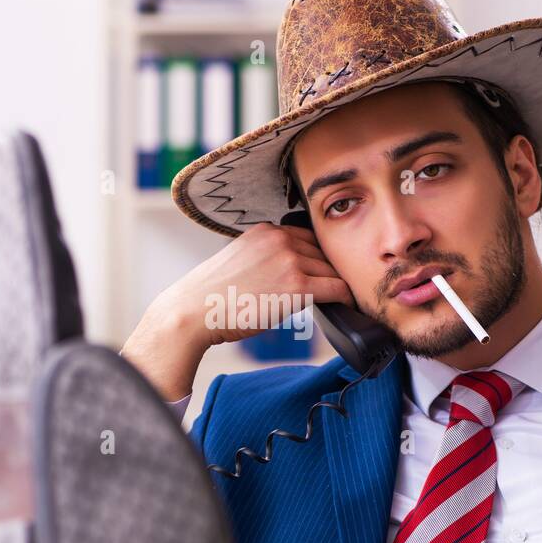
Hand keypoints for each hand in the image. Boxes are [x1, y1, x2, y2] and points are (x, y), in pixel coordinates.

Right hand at [167, 221, 352, 347]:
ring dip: (336, 286)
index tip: (323, 274)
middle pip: (322, 253)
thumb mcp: (239, 260)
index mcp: (265, 230)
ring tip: (341, 299)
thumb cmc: (213, 296)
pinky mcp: (297, 285)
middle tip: (336, 290)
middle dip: (327, 272)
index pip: (307, 239)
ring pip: (331, 270)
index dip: (316, 259)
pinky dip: (345, 296)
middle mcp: (279, 238)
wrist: (193, 312)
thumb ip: (267, 256)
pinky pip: (337, 287)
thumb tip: (293, 271)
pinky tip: (347, 305)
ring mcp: (289, 259)